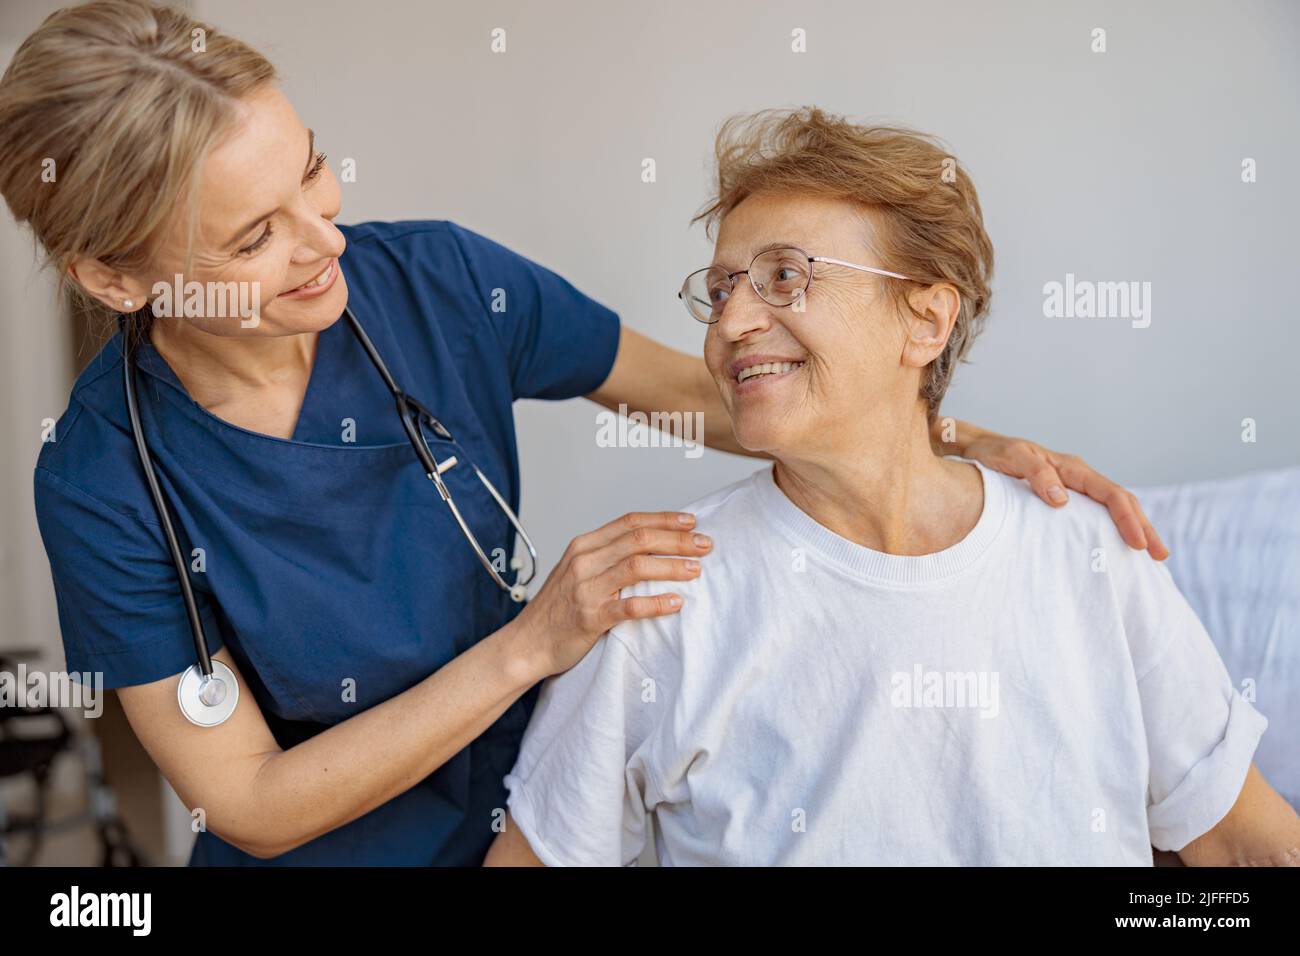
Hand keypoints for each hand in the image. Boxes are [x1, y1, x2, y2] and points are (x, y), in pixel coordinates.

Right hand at [511, 511, 712, 677]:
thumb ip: (606, 556)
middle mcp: (585, 562)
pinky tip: (676, 603)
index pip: (631, 522)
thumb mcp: (577, 571)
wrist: (526, 643)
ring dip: (672, 566)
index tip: (691, 522)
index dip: (664, 519)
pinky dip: (656, 603)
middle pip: (640, 540)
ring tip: (696, 570)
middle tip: (705, 545)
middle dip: (678, 540)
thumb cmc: (557, 609)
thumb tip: (649, 547)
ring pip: (637, 567)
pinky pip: (629, 606)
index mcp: (584, 546)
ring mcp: (586, 589)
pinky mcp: (590, 618)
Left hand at [961, 433, 1168, 559]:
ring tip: (1149, 557)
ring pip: (1112, 508)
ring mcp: (1073, 487)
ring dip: (1133, 528)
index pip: (1111, 494)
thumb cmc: (994, 454)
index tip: (1140, 545)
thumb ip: (1036, 475)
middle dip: (1143, 527)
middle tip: (1160, 556)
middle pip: (1121, 502)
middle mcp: (1078, 477)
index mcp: (1072, 469)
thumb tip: (1062, 500)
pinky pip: (1095, 514)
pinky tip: (1114, 547)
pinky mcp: (1063, 498)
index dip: (1128, 519)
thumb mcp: (1012, 458)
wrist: (979, 449)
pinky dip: (1111, 529)